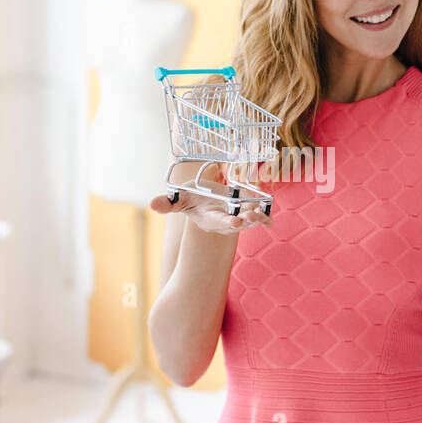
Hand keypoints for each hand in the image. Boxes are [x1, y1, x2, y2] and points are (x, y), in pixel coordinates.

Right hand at [149, 161, 272, 234]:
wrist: (207, 201)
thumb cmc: (193, 200)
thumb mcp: (180, 199)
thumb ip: (168, 203)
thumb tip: (151, 204)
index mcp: (211, 218)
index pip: (219, 221)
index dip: (227, 221)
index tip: (235, 221)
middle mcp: (226, 220)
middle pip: (238, 223)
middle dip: (246, 220)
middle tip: (251, 215)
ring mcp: (239, 217)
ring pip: (250, 221)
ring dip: (257, 217)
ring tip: (261, 211)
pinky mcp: (248, 212)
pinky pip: (260, 218)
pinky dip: (266, 217)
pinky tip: (269, 216)